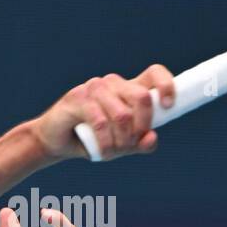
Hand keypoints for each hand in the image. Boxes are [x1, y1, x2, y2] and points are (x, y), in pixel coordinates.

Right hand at [31, 64, 176, 161]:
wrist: (57, 142)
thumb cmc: (93, 140)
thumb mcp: (121, 145)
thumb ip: (140, 142)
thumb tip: (152, 138)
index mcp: (128, 89)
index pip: (154, 73)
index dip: (166, 85)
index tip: (169, 106)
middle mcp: (113, 84)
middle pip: (142, 97)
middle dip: (141, 128)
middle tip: (131, 144)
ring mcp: (94, 88)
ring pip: (123, 115)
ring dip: (121, 141)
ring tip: (112, 152)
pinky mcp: (77, 97)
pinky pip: (101, 122)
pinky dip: (105, 143)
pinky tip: (102, 152)